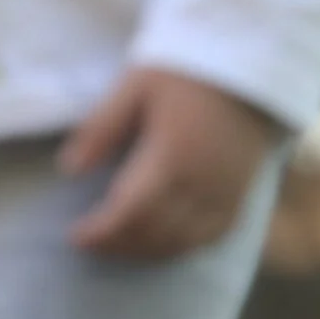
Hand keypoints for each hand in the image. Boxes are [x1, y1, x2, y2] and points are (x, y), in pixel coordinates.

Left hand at [59, 67, 280, 260]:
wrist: (250, 67)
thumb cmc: (186, 72)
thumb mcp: (135, 86)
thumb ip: (101, 127)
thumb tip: (69, 169)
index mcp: (172, 156)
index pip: (130, 212)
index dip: (100, 232)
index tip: (75, 237)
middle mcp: (201, 184)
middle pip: (154, 233)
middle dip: (117, 245)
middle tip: (90, 244)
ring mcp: (225, 194)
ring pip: (182, 242)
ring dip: (145, 251)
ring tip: (117, 246)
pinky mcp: (241, 196)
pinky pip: (211, 237)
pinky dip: (181, 247)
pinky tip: (160, 243)